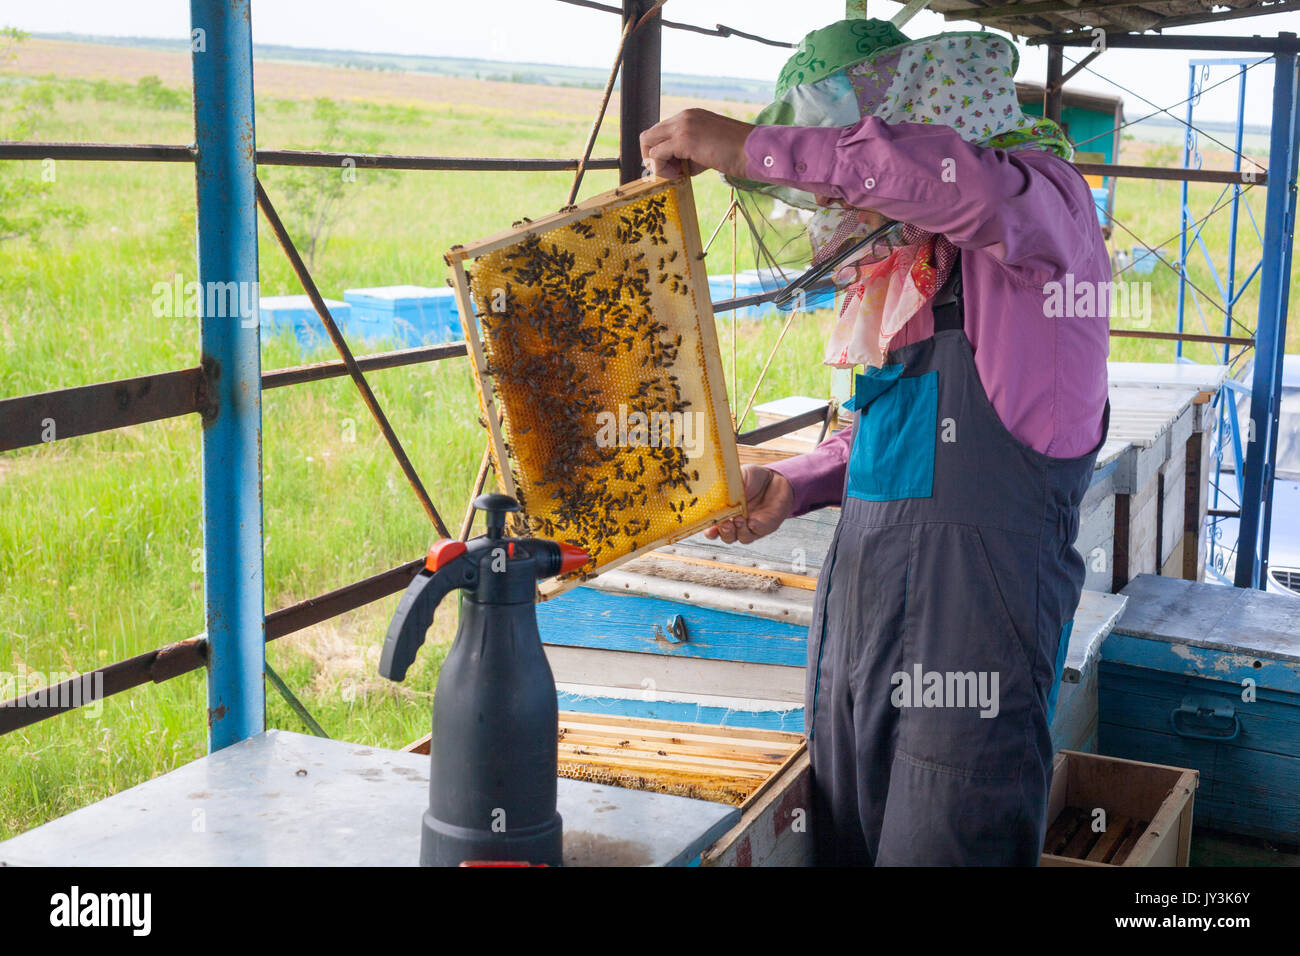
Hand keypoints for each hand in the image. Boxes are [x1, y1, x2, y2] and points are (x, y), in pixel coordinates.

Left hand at [639, 109, 755, 180]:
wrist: (754, 150)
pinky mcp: (683, 139)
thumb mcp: (708, 150)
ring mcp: (682, 126)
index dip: (663, 153)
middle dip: (653, 158)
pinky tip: (681, 175)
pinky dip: (663, 169)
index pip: (661, 132)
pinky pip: (656, 155)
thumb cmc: (737, 153)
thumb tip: (676, 169)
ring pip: (647, 142)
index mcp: (690, 116)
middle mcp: (684, 116)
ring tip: (678, 174)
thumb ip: (689, 155)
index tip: (678, 167)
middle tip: (672, 172)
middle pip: (648, 135)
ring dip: (657, 163)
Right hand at [705, 465, 793, 544]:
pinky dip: (753, 529)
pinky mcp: (764, 526)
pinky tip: (752, 521)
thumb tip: (714, 490)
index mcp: (724, 512)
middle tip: (723, 523)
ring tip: (739, 518)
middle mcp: (735, 522)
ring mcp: (750, 526)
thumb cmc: (752, 478)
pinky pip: (757, 532)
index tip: (706, 525)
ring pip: (741, 538)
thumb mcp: (736, 477)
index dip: (707, 529)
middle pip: (725, 536)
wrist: (774, 479)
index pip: (711, 526)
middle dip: (723, 532)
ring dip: (738, 531)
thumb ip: (725, 485)